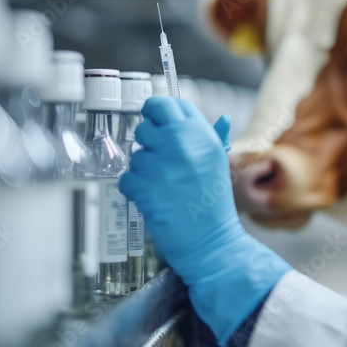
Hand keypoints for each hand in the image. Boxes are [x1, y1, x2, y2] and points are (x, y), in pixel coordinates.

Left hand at [119, 97, 289, 344]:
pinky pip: (126, 178)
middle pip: (146, 126)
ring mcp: (160, 165)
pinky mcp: (143, 187)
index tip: (158, 121)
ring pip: (135, 155)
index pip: (170, 104)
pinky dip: (135, 190)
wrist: (211, 242)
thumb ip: (212, 138)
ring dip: (144, 171)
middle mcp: (181, 144)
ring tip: (164, 187)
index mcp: (201, 136)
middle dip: (149, 142)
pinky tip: (154, 199)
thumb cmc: (214, 205)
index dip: (159, 112)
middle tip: (161, 161)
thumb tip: (220, 117)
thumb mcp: (218, 164)